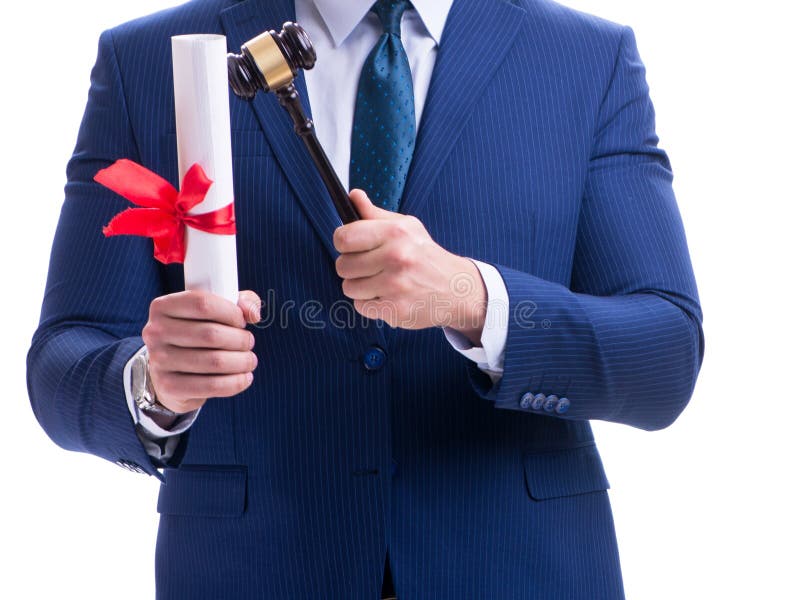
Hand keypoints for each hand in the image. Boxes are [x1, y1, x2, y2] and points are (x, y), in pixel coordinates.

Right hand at [141, 290, 261, 413]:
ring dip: (242, 361)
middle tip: (249, 343)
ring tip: (249, 360)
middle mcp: (155, 332)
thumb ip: (240, 302)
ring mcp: (159, 361)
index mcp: (163, 306)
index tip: (241, 321)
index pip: (203, 303)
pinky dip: (236, 382)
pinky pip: (212, 386)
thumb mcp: (214, 310)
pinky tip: (245, 377)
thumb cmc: (197, 333)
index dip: (231, 312)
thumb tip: (253, 313)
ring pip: (215, 361)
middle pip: (211, 334)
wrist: (171, 371)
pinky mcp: (170, 386)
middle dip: (240, 339)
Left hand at [334, 190, 486, 343]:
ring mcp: (396, 285)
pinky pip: (361, 306)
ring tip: (381, 282)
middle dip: (352, 268)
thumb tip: (353, 195)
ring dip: (361, 287)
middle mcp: (396, 257)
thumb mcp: (406, 227)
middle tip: (371, 267)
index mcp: (395, 232)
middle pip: (343, 265)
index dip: (343, 243)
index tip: (352, 247)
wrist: (455, 289)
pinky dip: (371, 304)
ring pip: (349, 288)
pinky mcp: (395, 309)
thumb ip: (375, 214)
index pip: (344, 237)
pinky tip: (388, 296)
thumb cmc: (424, 256)